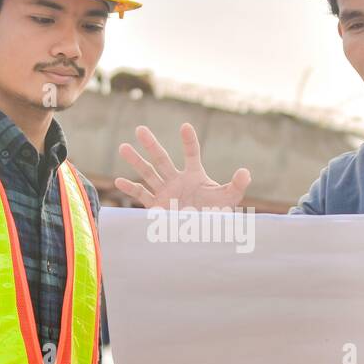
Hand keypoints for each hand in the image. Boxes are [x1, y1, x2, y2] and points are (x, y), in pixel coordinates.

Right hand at [115, 123, 250, 208]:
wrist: (205, 236)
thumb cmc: (219, 216)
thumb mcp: (229, 199)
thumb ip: (237, 185)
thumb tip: (245, 172)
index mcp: (194, 176)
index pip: (191, 154)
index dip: (188, 141)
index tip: (185, 127)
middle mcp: (177, 181)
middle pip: (162, 159)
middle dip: (151, 144)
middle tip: (140, 129)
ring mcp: (165, 193)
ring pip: (148, 173)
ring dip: (136, 161)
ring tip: (123, 147)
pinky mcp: (157, 206)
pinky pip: (142, 195)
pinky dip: (131, 188)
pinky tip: (118, 181)